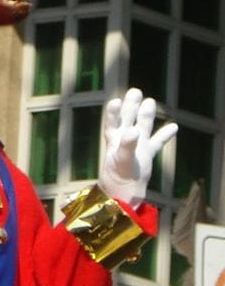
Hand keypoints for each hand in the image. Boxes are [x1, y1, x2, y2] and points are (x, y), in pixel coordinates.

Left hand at [98, 88, 177, 208]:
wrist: (123, 194)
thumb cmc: (119, 177)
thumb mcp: (122, 161)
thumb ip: (127, 145)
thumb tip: (134, 130)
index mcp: (113, 141)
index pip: (112, 122)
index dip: (113, 112)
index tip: (115, 101)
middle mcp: (123, 141)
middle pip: (127, 119)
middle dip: (130, 106)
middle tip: (135, 91)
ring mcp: (136, 147)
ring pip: (142, 127)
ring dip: (146, 115)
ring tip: (150, 101)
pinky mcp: (146, 155)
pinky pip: (157, 142)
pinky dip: (164, 134)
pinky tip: (174, 126)